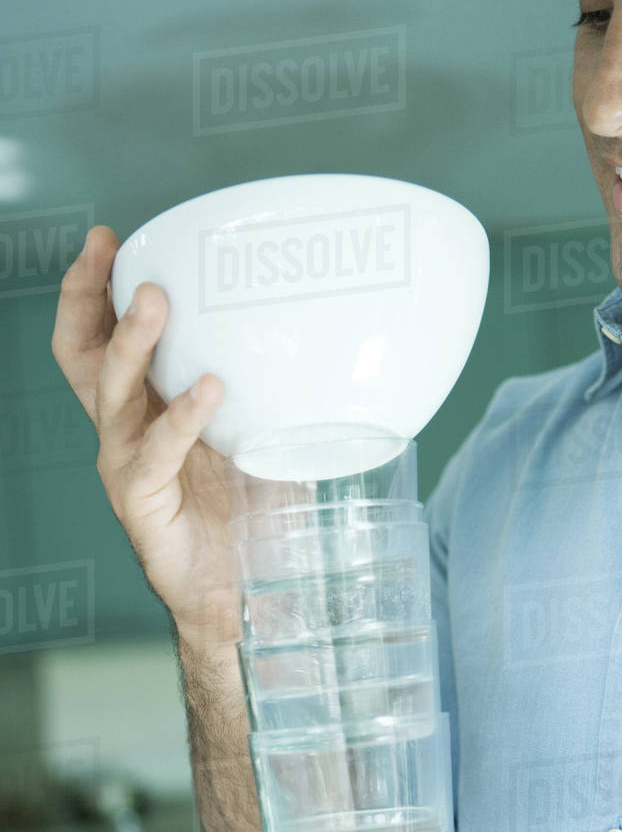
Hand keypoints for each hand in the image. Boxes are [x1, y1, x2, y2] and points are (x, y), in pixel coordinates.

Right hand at [51, 226, 236, 645]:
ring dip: (132, 343)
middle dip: (90, 298)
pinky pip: (155, 452)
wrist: (246, 590)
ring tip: (157, 303)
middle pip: (84, 354)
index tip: (110, 241)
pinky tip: (209, 391)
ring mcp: (128, 465)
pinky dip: (181, 417)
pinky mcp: (140, 503)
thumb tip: (327, 336)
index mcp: (148, 409)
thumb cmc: (252, 512)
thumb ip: (273, 391)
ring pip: (111, 392)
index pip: (104, 340)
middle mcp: (126, 431)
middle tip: (110, 253)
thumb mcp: (263, 434)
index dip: (98, 292)